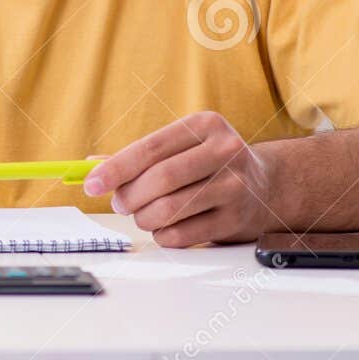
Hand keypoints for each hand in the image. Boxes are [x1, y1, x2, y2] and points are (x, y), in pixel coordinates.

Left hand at [83, 111, 276, 246]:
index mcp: (205, 125)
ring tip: (142, 215)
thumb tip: (91, 166)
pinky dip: (163, 234)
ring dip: (144, 217)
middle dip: (129, 196)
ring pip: (171, 209)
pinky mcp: (237, 219)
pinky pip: (184, 234)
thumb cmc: (211, 164)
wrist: (267, 186)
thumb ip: (139, 156)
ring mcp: (235, 186)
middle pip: (160, 179)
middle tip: (119, 204)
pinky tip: (164, 228)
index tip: (91, 184)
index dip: (115, 169)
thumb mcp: (181, 147)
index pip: (150, 148)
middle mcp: (225, 151)